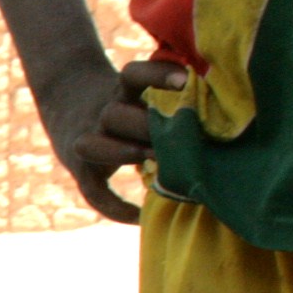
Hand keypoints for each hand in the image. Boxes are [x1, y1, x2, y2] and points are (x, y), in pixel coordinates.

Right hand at [38, 57, 185, 224]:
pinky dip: (116, 209)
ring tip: (160, 163)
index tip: (187, 80)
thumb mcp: (139, 87)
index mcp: (120, 91)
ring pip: (94, 146)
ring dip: (127, 153)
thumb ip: (172, 97)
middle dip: (146, 125)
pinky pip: (93, 193)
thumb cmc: (126, 100)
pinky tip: (140, 217)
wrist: (65, 102)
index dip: (156, 75)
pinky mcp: (82, 172)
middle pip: (115, 115)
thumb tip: (227, 107)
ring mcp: (88, 141)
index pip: (131, 75)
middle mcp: (102, 115)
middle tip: (179, 134)